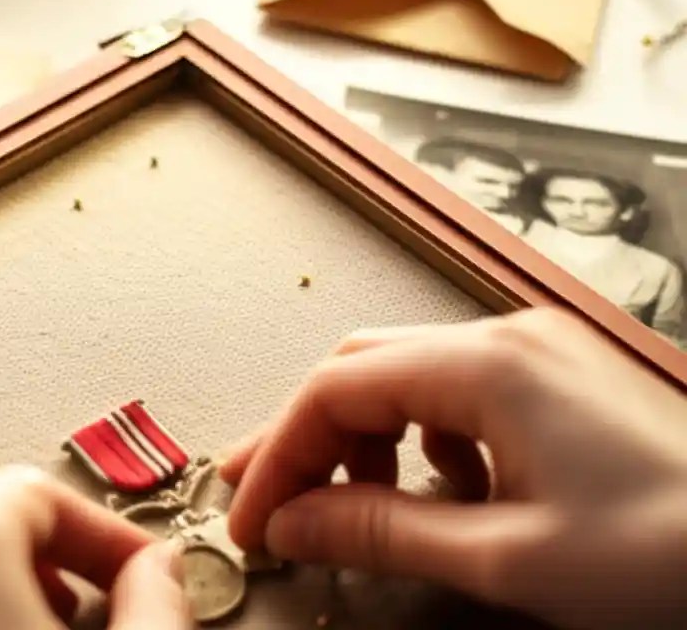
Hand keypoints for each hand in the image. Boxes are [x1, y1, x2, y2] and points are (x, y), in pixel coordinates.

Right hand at [220, 307, 686, 629]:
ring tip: (358, 511)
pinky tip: (447, 495)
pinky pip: (458, 395)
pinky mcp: (559, 381)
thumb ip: (383, 532)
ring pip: (406, 379)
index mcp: (490, 365)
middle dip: (307, 439)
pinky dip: (424, 444)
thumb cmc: (670, 554)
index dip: (280, 454)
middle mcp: (507, 339)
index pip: (336, 389)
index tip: (253, 517)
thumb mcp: (507, 558)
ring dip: (364, 443)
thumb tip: (294, 523)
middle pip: (363, 370)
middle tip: (266, 502)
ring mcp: (537, 353)